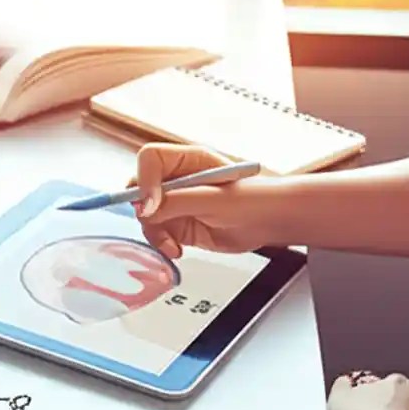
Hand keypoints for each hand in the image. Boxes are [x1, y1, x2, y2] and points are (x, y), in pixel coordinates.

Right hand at [129, 143, 274, 258]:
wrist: (268, 222)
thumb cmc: (253, 200)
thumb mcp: (214, 200)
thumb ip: (177, 202)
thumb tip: (145, 209)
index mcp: (187, 160)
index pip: (150, 160)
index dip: (145, 180)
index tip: (152, 206)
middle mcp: (176, 179)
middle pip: (139, 186)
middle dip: (143, 208)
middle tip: (155, 223)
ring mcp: (175, 202)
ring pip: (144, 214)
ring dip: (154, 232)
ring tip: (173, 245)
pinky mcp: (177, 223)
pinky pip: (156, 232)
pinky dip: (161, 243)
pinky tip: (177, 249)